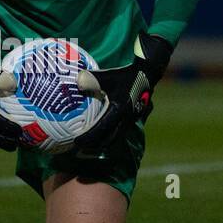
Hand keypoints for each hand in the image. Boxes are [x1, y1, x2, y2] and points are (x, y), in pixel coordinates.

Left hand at [72, 32, 171, 157]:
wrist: (146, 75)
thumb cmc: (125, 75)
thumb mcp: (107, 76)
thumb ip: (92, 79)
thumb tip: (77, 83)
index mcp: (119, 110)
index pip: (101, 129)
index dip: (88, 138)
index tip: (76, 142)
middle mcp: (126, 119)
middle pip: (107, 140)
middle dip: (93, 145)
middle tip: (80, 147)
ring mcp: (131, 121)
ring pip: (115, 138)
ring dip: (102, 143)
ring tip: (89, 145)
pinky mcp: (133, 120)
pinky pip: (120, 133)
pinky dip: (109, 137)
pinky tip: (101, 134)